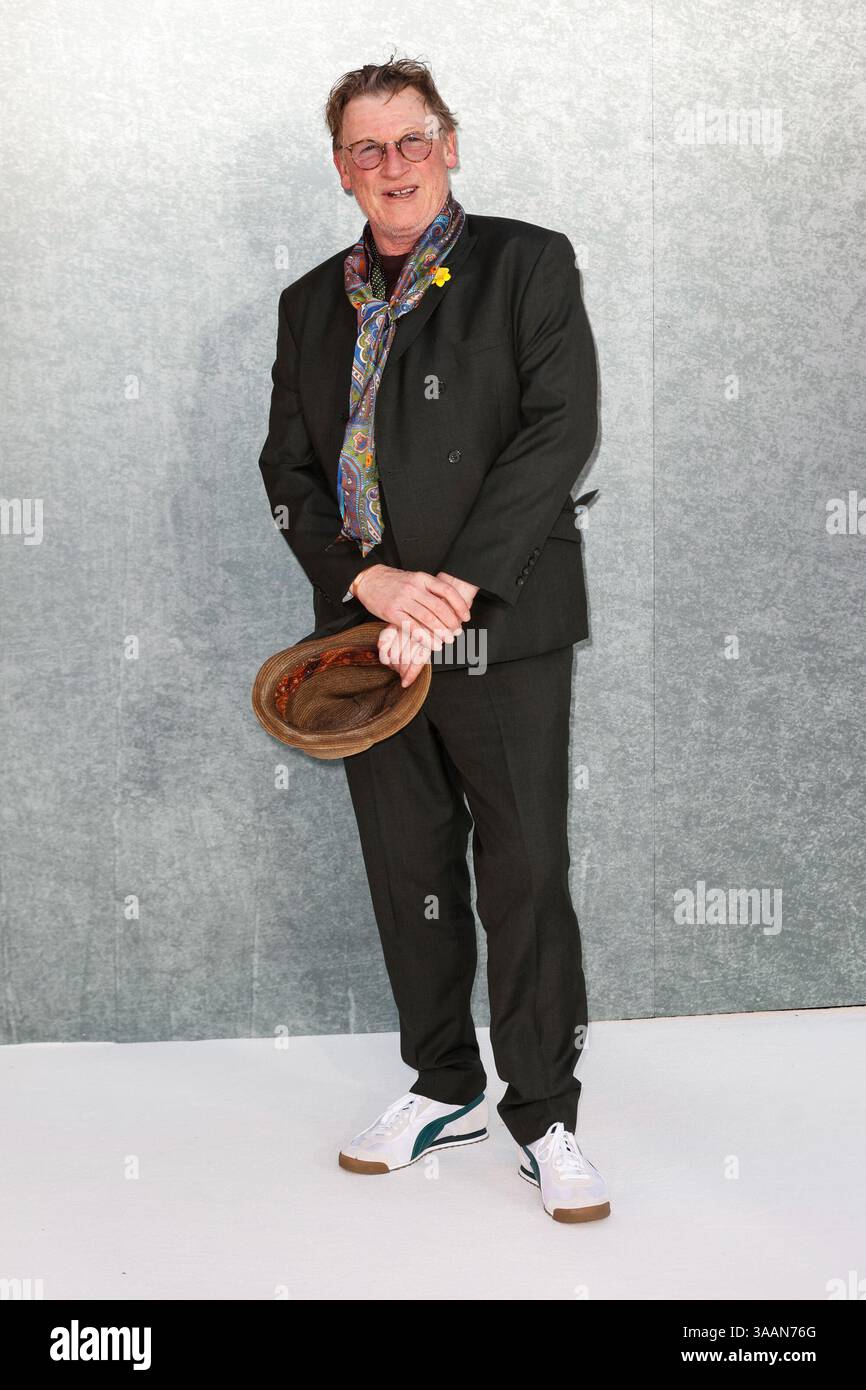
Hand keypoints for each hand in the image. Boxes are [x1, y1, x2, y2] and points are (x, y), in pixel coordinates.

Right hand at [365, 569, 479, 687]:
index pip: (447, 591)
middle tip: (457, 632)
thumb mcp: (414, 579)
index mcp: (422, 578)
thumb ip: (429, 589)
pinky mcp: (392, 612)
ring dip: (440, 632)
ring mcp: (402, 600)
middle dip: (452, 622)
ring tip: (448, 640)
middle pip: (439, 607)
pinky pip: (412, 627)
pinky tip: (432, 644)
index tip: (466, 616)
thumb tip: (450, 605)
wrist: (369, 580)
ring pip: (427, 618)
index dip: (459, 605)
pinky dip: (425, 638)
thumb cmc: (394, 582)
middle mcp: (413, 588)